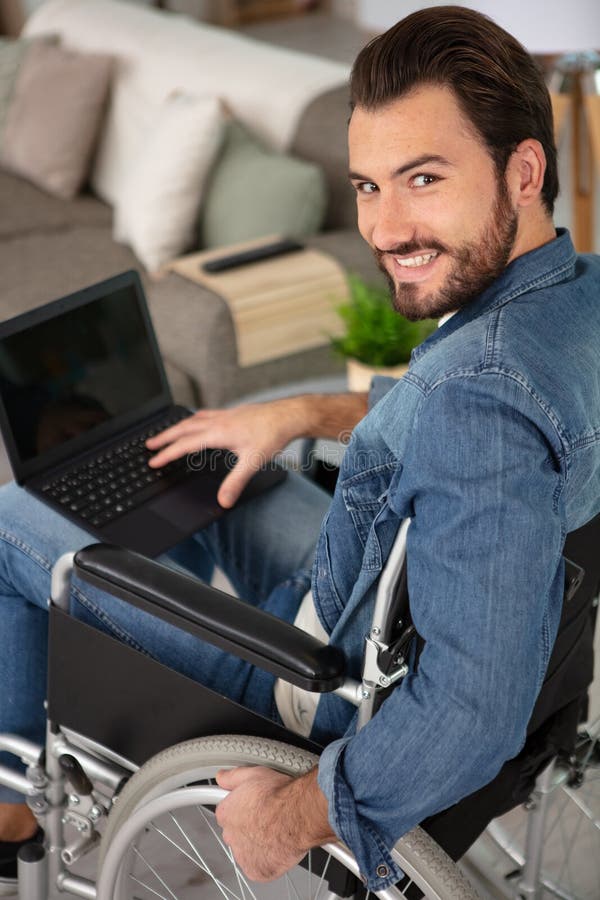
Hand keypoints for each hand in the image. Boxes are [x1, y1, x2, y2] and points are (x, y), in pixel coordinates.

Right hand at [146, 399, 306, 507]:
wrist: (288, 415)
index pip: (185, 445)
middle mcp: (218, 421)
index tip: (153, 461)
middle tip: (149, 444)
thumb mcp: (253, 462)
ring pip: (193, 419)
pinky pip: (206, 414)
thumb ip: (235, 482)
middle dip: (164, 437)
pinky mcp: (232, 413)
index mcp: (218, 433)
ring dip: (177, 427)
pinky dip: (194, 419)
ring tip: (166, 433)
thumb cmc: (272, 435)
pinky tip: (197, 421)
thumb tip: (223, 501)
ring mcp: (225, 415)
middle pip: (183, 428)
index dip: (167, 454)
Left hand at [215, 766, 334, 881]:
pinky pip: (259, 868)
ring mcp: (243, 856)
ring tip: (276, 832)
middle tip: (268, 819)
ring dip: (258, 845)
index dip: (244, 809)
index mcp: (226, 814)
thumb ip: (232, 777)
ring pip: (247, 852)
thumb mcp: (253, 774)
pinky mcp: (257, 871)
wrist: (298, 815)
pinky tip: (278, 847)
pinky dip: (268, 861)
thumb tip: (222, 777)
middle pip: (236, 834)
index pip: (228, 814)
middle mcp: (230, 836)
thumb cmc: (280, 796)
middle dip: (249, 828)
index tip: (256, 806)